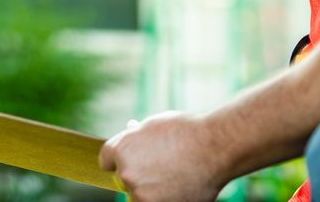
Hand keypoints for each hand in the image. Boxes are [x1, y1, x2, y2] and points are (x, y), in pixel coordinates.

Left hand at [99, 112, 225, 201]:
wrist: (213, 147)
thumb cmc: (186, 131)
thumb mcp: (154, 125)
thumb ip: (137, 136)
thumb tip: (129, 131)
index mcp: (121, 148)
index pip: (106, 160)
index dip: (120, 159)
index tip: (134, 160)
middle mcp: (125, 172)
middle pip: (123, 179)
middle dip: (138, 174)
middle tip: (161, 168)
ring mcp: (140, 193)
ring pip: (138, 195)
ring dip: (151, 190)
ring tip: (174, 177)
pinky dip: (163, 199)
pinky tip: (178, 187)